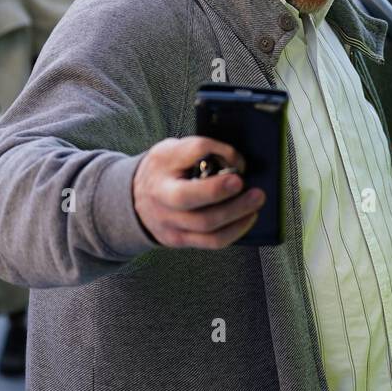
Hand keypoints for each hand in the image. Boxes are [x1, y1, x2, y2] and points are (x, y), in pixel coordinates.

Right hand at [132, 136, 263, 248]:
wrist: (135, 199)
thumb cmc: (165, 170)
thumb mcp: (175, 149)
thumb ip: (201, 149)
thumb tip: (236, 161)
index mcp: (162, 165)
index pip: (190, 152)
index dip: (218, 151)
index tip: (238, 158)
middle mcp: (161, 196)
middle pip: (188, 197)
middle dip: (220, 190)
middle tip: (244, 182)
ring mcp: (169, 222)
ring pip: (205, 224)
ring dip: (236, 212)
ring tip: (256, 199)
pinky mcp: (181, 240)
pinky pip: (212, 241)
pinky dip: (236, 230)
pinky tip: (248, 217)